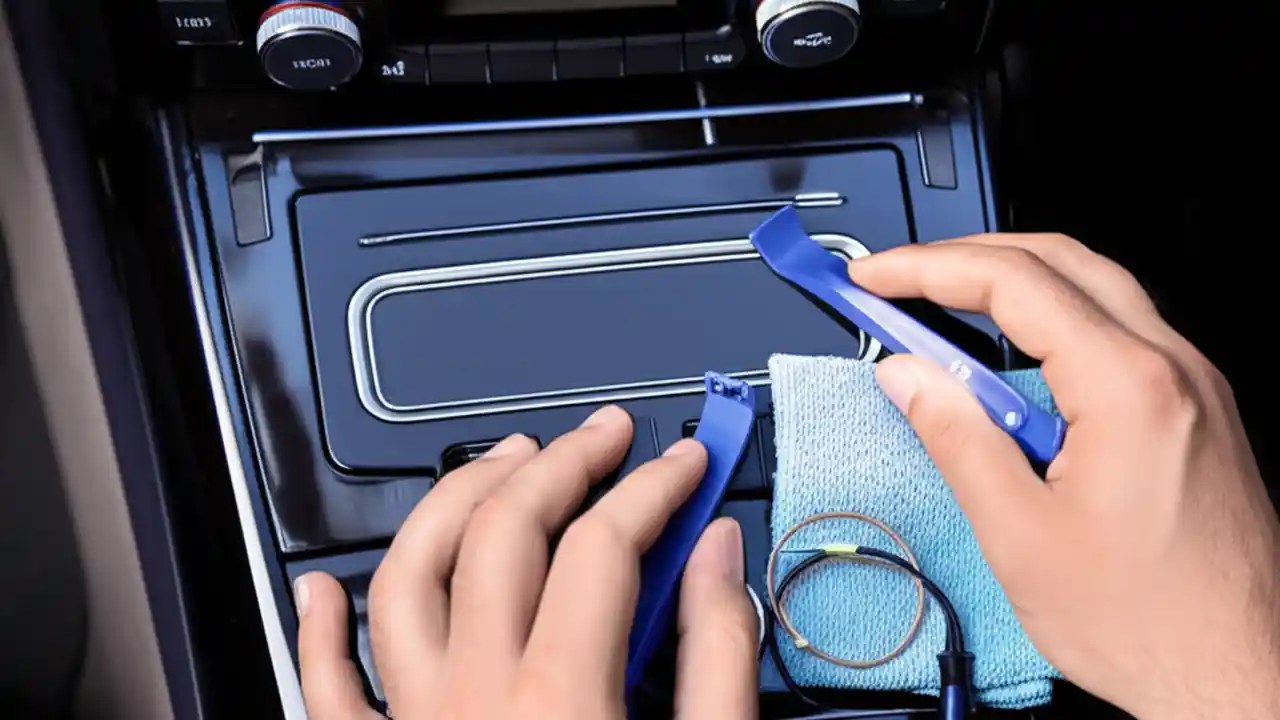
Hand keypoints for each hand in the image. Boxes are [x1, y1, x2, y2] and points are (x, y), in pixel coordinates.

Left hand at [292, 406, 759, 719]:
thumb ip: (719, 655)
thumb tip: (716, 555)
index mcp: (562, 696)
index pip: (606, 542)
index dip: (654, 485)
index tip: (685, 461)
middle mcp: (476, 696)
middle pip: (505, 533)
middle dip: (561, 464)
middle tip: (604, 434)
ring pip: (409, 579)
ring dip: (452, 504)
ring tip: (499, 463)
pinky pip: (329, 686)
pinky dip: (320, 628)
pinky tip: (322, 588)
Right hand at [849, 234, 1279, 718]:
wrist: (1239, 675)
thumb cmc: (1153, 625)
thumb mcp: (1021, 536)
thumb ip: (957, 439)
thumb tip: (909, 376)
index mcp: (1130, 389)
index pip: (1013, 283)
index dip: (927, 269)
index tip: (874, 278)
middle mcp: (1173, 370)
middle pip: (1057, 260)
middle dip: (964, 257)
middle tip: (897, 279)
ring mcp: (1192, 387)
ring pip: (1091, 287)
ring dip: (1008, 284)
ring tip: (938, 313)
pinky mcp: (1194, 411)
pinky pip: (1115, 332)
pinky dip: (1049, 323)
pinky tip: (1006, 367)